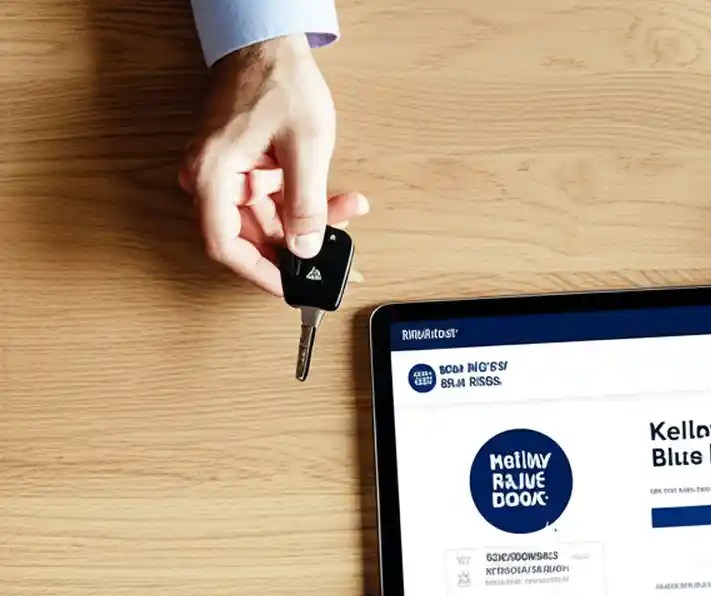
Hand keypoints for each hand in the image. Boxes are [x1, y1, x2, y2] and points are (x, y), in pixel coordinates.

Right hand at [181, 35, 367, 295]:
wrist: (266, 41)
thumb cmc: (278, 79)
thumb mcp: (306, 145)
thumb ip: (306, 203)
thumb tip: (305, 248)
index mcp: (212, 174)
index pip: (225, 245)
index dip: (259, 274)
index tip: (290, 288)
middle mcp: (209, 178)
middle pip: (252, 234)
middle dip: (300, 245)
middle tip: (341, 255)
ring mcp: (224, 173)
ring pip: (267, 218)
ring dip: (310, 220)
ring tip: (350, 209)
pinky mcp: (240, 168)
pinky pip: (270, 198)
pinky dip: (303, 201)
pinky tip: (338, 199)